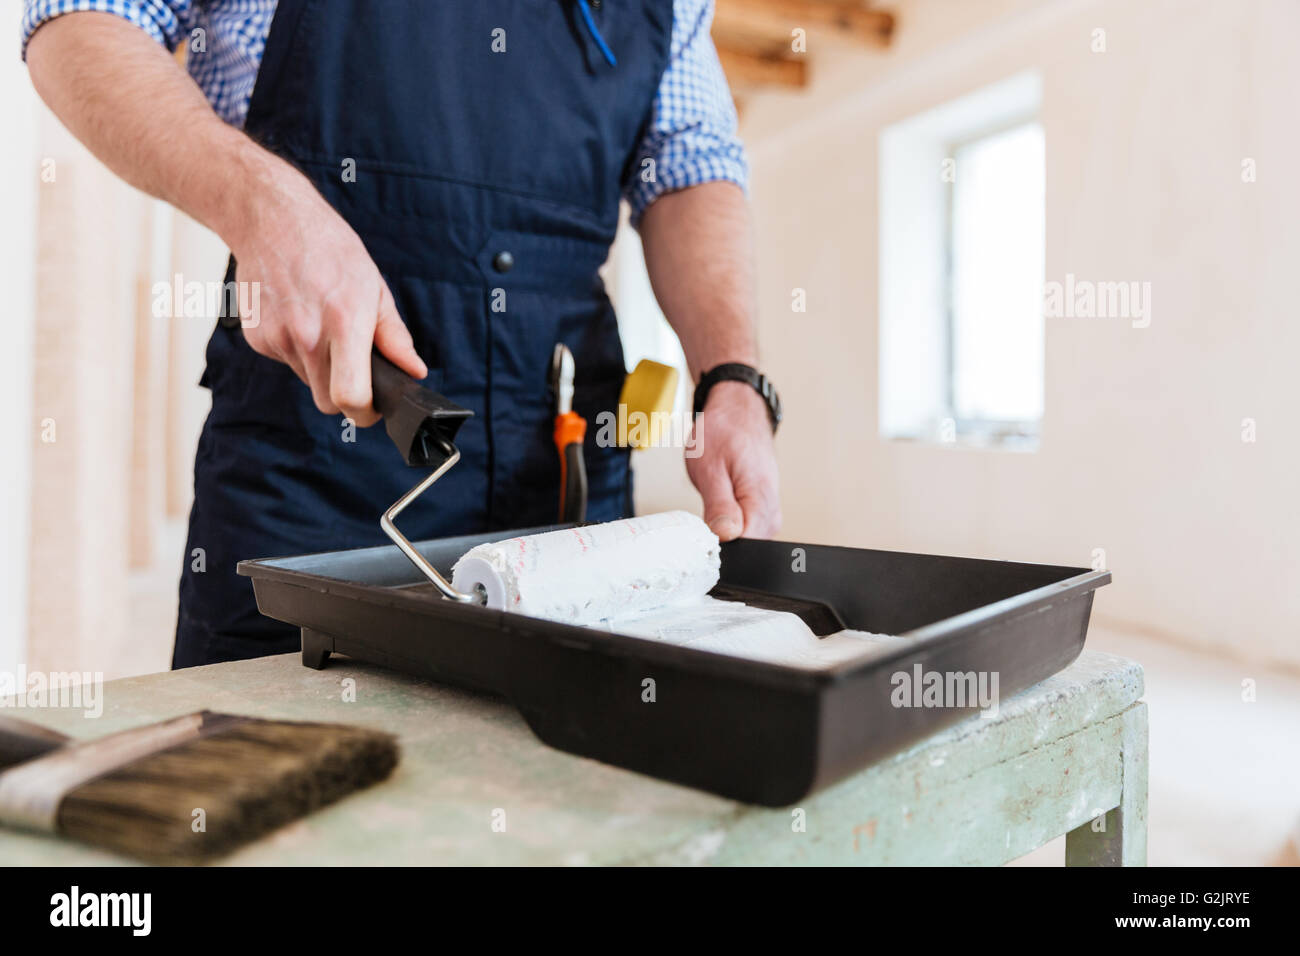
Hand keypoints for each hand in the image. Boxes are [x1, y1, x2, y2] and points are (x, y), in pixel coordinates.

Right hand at [227, 162, 426, 426]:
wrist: (270, 219)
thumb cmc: (328, 248)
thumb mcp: (374, 287)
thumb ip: (394, 336)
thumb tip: (414, 370)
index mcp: (344, 323)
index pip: (350, 397)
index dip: (364, 413)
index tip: (373, 409)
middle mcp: (308, 336)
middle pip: (328, 402)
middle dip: (345, 396)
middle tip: (355, 373)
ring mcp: (278, 339)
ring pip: (308, 382)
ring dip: (321, 368)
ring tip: (324, 326)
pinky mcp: (257, 338)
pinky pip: (286, 362)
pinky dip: (298, 351)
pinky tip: (300, 317)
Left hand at [687, 381, 780, 540]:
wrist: (739, 414)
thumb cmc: (724, 434)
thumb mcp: (710, 468)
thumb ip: (719, 506)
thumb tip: (725, 538)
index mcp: (760, 501)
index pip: (746, 548)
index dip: (719, 547)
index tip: (703, 532)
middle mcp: (771, 513)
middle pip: (744, 549)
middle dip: (719, 540)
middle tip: (705, 508)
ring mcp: (768, 514)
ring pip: (742, 542)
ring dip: (722, 530)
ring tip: (714, 499)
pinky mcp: (762, 514)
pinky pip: (744, 532)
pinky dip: (727, 524)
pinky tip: (720, 504)